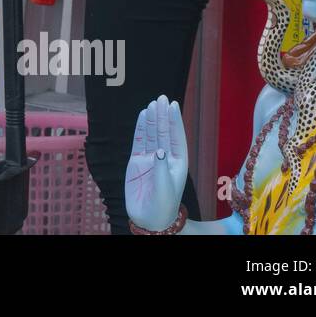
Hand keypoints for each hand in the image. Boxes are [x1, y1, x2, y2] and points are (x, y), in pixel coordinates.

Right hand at [124, 95, 187, 231]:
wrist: (149, 218)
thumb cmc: (162, 205)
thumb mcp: (164, 188)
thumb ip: (161, 169)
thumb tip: (159, 150)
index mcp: (177, 163)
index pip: (177, 137)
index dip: (175, 121)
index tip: (172, 105)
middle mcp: (165, 157)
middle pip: (164, 132)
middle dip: (163, 115)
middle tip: (161, 97)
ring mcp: (151, 158)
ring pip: (152, 134)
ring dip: (152, 119)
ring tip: (152, 104)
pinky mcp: (137, 161)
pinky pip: (139, 141)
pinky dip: (141, 129)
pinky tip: (142, 116)